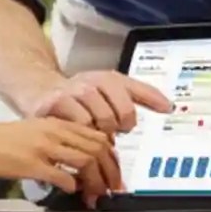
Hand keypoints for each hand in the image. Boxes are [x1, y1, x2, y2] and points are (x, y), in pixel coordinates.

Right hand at [0, 119, 120, 206]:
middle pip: (98, 147)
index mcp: (54, 122)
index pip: (97, 136)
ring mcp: (43, 147)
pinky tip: (70, 191)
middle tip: (111, 187)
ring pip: (87, 160)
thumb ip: (55, 142)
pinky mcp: (31, 164)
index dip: (110, 157)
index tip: (112, 172)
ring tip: (94, 194)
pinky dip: (73, 187)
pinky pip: (64, 176)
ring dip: (96, 182)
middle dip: (110, 171)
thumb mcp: (31, 132)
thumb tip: (76, 164)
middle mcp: (52, 131)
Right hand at [27, 70, 171, 133]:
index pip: (130, 104)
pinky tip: (75, 132)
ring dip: (95, 133)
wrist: (41, 89)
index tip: (122, 124)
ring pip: (96, 122)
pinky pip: (76, 125)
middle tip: (103, 130)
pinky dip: (79, 133)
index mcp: (108, 78)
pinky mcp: (54, 104)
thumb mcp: (113, 88)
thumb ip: (143, 95)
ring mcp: (71, 92)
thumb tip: (169, 106)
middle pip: (115, 116)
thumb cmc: (82, 94)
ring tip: (89, 131)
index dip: (128, 120)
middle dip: (111, 129)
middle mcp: (89, 82)